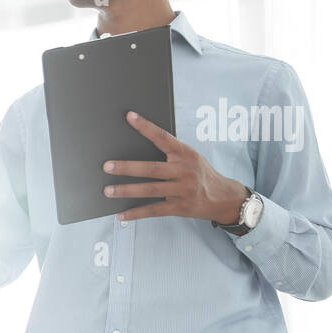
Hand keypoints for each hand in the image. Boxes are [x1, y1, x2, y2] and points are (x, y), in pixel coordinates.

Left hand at [102, 111, 247, 223]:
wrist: (224, 197)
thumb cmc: (200, 173)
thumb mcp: (191, 158)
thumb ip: (170, 153)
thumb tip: (138, 147)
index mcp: (186, 154)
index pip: (163, 137)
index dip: (146, 127)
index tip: (129, 117)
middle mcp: (184, 171)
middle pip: (151, 168)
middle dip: (127, 167)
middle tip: (107, 166)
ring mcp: (182, 190)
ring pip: (149, 190)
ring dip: (126, 190)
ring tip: (108, 190)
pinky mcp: (180, 208)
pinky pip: (154, 210)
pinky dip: (136, 213)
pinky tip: (121, 215)